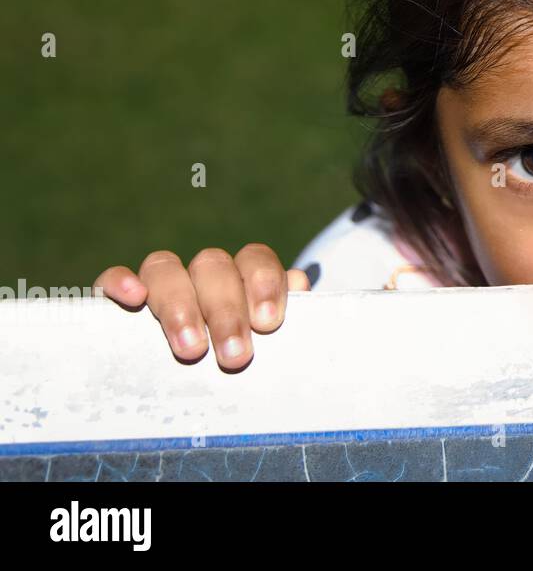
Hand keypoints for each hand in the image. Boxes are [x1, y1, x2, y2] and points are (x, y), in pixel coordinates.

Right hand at [94, 244, 310, 369]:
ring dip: (180, 306)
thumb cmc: (238, 366)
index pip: (255, 259)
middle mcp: (203, 273)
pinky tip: (134, 298)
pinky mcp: (117, 298)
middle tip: (235, 355)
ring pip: (166, 269)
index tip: (269, 322)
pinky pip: (112, 277)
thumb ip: (280, 317)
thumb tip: (299, 283)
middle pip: (213, 266)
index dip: (264, 283)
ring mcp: (160, 282)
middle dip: (226, 311)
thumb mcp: (263, 347)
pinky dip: (121, 281)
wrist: (187, 394)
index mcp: (242, 277)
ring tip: (190, 350)